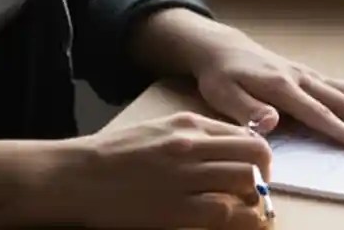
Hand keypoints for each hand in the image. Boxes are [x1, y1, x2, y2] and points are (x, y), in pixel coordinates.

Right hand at [55, 111, 271, 228]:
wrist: (78, 176)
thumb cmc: (115, 154)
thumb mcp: (158, 129)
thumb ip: (192, 135)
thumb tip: (226, 148)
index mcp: (188, 124)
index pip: (244, 134)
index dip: (257, 154)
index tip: (255, 169)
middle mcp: (192, 145)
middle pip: (255, 153)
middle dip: (265, 173)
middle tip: (258, 188)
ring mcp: (186, 176)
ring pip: (246, 181)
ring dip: (253, 196)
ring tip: (245, 206)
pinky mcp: (177, 208)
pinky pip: (225, 212)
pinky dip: (239, 218)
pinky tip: (237, 221)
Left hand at [140, 11, 343, 150]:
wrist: (224, 48)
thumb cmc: (222, 75)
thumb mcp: (223, 94)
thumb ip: (247, 110)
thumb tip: (272, 122)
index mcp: (281, 86)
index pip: (316, 111)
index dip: (340, 129)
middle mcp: (302, 78)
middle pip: (342, 100)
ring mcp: (310, 75)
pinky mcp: (313, 76)